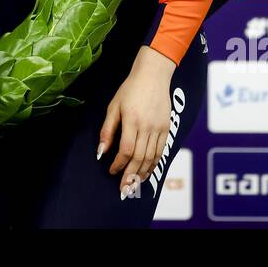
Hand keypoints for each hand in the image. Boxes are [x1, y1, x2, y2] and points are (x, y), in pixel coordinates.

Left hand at [97, 46, 175, 197]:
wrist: (153, 76)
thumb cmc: (130, 89)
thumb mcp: (113, 106)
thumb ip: (107, 130)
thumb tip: (101, 152)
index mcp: (132, 120)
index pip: (126, 150)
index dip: (119, 164)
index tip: (112, 171)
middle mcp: (147, 126)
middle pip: (140, 158)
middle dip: (131, 176)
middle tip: (124, 190)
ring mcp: (159, 128)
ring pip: (151, 157)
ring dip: (142, 173)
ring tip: (134, 185)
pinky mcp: (166, 128)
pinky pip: (160, 151)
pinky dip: (153, 164)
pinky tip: (147, 172)